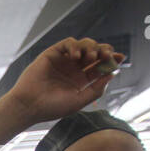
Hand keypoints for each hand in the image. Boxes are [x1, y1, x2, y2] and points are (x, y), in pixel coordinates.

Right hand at [7, 38, 122, 125]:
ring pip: (84, 45)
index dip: (111, 60)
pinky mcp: (53, 54)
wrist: (29, 106)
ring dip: (91, 48)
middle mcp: (73, 69)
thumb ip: (96, 89)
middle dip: (103, 51)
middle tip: (107, 55)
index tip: (120, 58)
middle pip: (94, 53)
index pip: (100, 66)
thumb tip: (112, 74)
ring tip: (90, 58)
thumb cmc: (52, 107)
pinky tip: (77, 57)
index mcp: (80, 81)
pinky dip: (75, 46)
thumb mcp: (79, 101)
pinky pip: (68, 43)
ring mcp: (63, 61)